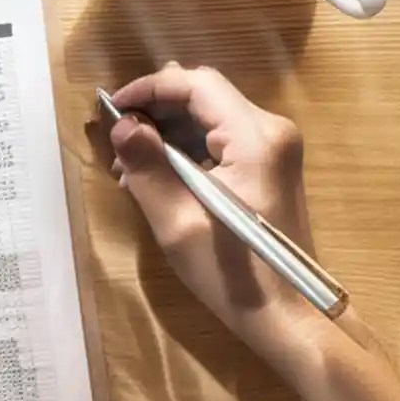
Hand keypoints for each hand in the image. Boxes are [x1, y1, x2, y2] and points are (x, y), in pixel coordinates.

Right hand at [108, 63, 323, 357]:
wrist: (288, 316)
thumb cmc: (234, 275)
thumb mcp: (178, 223)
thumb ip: (148, 167)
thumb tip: (122, 124)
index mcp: (255, 139)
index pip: (196, 85)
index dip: (149, 89)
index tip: (111, 109)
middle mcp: (270, 131)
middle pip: (203, 95)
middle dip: (155, 110)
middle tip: (116, 140)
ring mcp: (272, 148)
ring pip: (208, 116)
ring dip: (166, 131)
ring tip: (129, 164)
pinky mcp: (267, 166)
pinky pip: (219, 139)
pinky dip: (184, 148)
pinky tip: (156, 176)